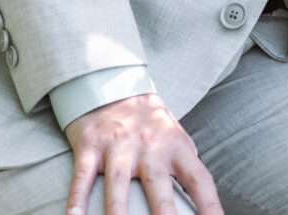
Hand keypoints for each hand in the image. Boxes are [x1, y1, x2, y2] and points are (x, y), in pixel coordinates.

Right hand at [63, 93, 221, 214]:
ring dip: (117, 209)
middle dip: (164, 212)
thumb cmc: (150, 123)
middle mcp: (150, 147)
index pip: (199, 179)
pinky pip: (82, 175)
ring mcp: (119, 146)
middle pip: (158, 183)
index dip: (210, 204)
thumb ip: (186, 165)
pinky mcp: (91, 145)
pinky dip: (76, 198)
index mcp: (176, 148)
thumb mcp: (175, 138)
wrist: (114, 85)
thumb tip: (202, 199)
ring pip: (118, 182)